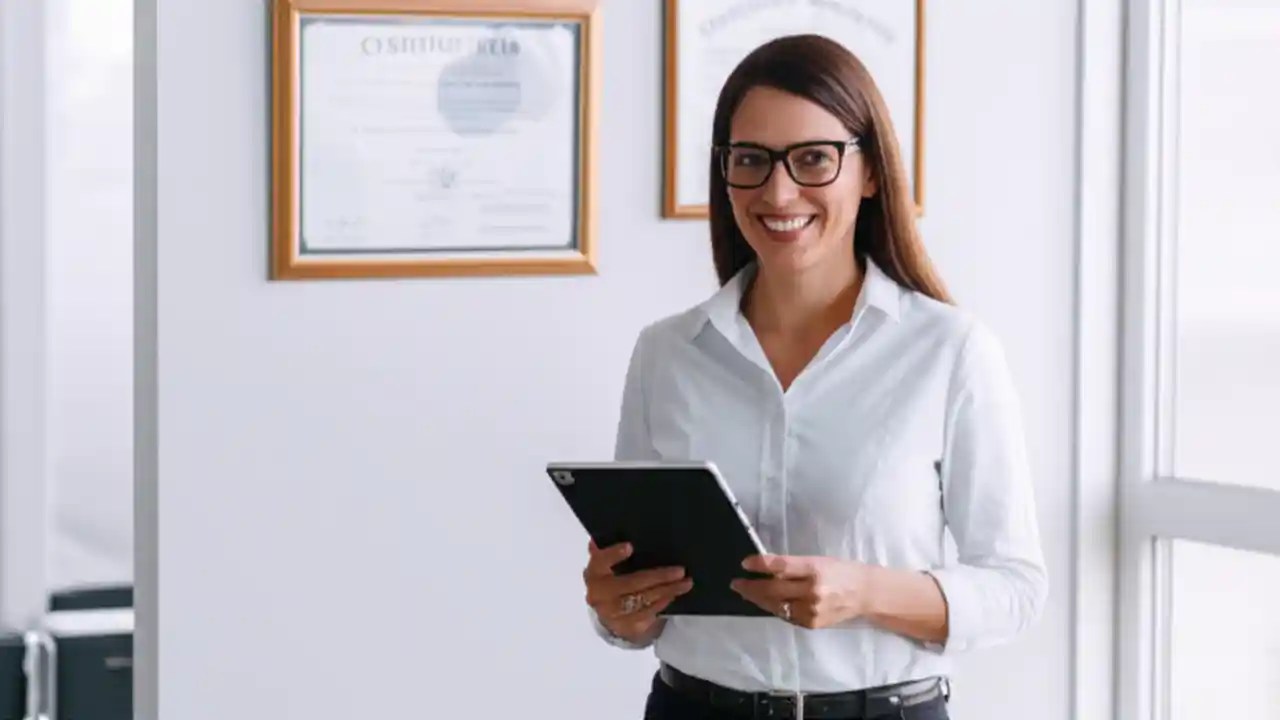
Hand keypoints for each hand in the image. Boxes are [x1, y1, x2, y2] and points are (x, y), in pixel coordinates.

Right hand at [583, 540, 693, 642]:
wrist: (610, 614)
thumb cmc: (613, 580)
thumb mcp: (608, 565)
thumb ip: (607, 551)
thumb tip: (606, 537)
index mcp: (594, 574)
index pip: (600, 562)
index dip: (613, 554)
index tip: (630, 546)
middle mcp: (599, 595)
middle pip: (629, 584)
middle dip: (657, 577)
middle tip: (679, 571)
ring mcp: (612, 614)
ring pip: (642, 601)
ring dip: (666, 591)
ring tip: (685, 583)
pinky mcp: (626, 627)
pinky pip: (647, 614)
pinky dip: (662, 603)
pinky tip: (673, 595)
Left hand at [731, 554, 877, 629]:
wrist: (865, 593)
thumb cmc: (840, 571)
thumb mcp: (818, 561)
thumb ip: (794, 566)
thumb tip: (766, 568)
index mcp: (815, 568)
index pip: (781, 566)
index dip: (760, 564)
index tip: (745, 563)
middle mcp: (812, 590)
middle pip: (773, 589)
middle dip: (751, 586)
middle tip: (736, 583)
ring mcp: (811, 610)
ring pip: (776, 605)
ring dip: (758, 599)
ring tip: (746, 592)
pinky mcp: (811, 624)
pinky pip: (785, 616)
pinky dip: (773, 608)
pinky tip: (765, 602)